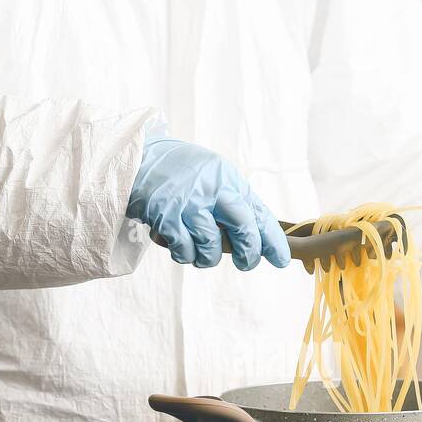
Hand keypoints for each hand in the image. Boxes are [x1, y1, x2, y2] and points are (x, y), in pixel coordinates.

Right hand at [126, 136, 290, 269]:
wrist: (140, 159)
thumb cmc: (181, 173)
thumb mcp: (214, 177)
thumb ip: (235, 202)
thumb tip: (259, 236)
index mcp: (228, 180)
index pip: (258, 213)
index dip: (272, 240)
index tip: (281, 259)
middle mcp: (211, 190)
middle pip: (244, 230)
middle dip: (249, 254)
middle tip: (246, 262)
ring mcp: (188, 204)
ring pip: (211, 249)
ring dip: (207, 258)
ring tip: (201, 249)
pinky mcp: (165, 218)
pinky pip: (184, 252)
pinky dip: (185, 255)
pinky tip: (180, 244)